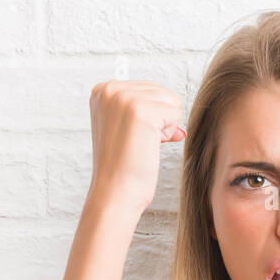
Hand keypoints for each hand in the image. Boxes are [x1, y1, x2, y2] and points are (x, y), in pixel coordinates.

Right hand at [86, 80, 185, 217]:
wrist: (115, 192)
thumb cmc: (121, 167)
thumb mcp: (129, 128)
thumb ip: (148, 111)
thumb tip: (176, 113)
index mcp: (102, 91)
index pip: (149, 88)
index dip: (149, 115)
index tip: (129, 135)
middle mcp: (110, 90)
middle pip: (161, 91)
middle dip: (158, 119)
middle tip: (137, 142)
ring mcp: (124, 98)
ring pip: (170, 101)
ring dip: (163, 127)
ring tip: (141, 144)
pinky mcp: (140, 111)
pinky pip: (175, 114)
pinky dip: (167, 134)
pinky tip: (148, 146)